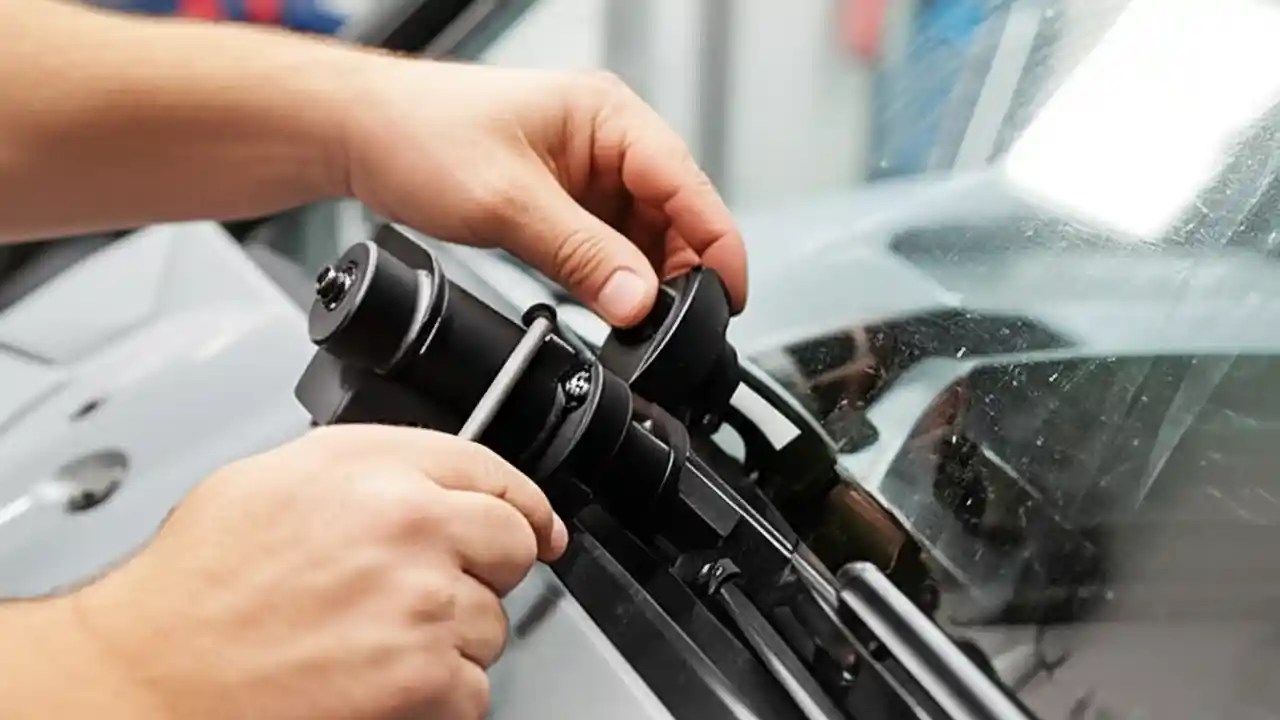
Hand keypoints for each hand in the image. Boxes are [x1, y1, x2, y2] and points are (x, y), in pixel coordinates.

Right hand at [52, 425, 567, 719]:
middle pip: (513, 542)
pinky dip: (441, 695)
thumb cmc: (199, 581)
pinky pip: (474, 688)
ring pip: (494, 621)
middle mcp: (414, 529)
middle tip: (438, 586)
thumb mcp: (279, 475)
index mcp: (380, 471)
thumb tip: (422, 477)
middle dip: (488, 566)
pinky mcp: (424, 680)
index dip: (522, 500)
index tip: (535, 523)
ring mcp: (426, 606)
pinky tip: (384, 678)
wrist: (153, 671)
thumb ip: (368, 464)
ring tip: (379, 637)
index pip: (495, 470)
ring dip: (454, 635)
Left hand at [339, 59, 747, 326]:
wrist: (361, 134)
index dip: (716, 246)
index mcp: (609, 116)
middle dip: (678, 271)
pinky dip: (612, 275)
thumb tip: (640, 303)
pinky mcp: (565, 198)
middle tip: (671, 326)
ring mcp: (587, 170)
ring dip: (642, 277)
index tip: (729, 299)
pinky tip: (606, 302)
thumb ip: (583, 257)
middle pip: (675, 214)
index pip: (688, 185)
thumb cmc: (423, 134)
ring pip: (643, 234)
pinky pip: (608, 242)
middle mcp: (607, 139)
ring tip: (634, 320)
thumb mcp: (509, 204)